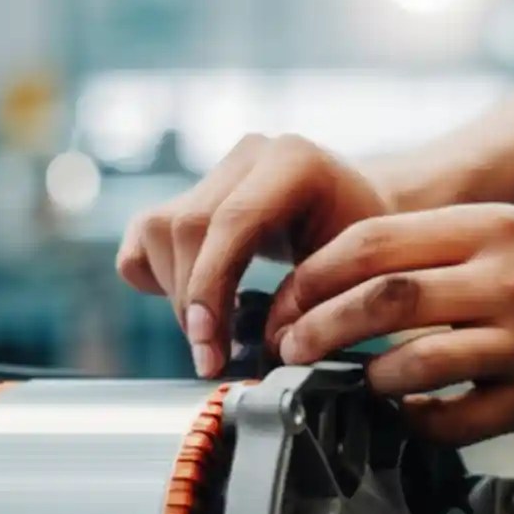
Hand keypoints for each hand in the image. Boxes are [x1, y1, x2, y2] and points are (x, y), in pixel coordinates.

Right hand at [116, 134, 393, 376]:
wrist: (363, 216)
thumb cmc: (366, 249)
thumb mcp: (355, 276)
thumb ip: (312, 308)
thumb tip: (266, 349)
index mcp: (295, 163)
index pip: (233, 220)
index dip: (211, 285)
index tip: (209, 343)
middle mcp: (251, 155)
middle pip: (188, 228)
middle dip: (192, 303)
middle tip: (210, 358)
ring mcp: (218, 170)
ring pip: (161, 231)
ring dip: (176, 294)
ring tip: (210, 336)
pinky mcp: (193, 191)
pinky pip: (147, 233)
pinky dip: (156, 275)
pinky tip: (191, 302)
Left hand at [265, 204, 513, 445]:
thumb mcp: (510, 226)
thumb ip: (436, 242)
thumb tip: (344, 268)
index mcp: (488, 228)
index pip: (372, 242)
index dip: (313, 274)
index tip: (287, 298)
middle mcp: (504, 280)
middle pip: (382, 300)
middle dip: (317, 326)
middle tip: (289, 346)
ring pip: (414, 363)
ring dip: (365, 377)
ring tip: (349, 380)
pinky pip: (456, 420)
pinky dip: (414, 419)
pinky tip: (403, 411)